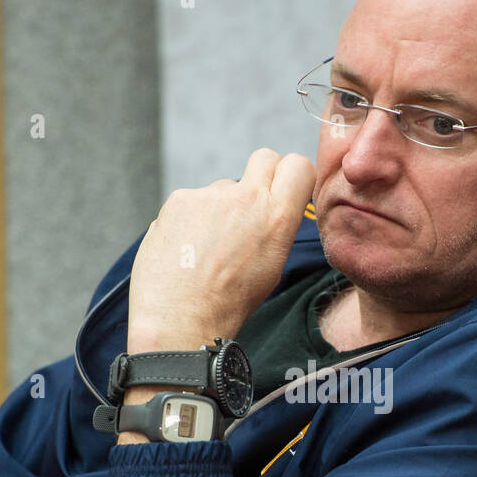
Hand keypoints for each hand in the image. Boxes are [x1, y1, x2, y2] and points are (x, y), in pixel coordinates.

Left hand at [127, 148, 315, 352]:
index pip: (298, 164)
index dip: (291, 175)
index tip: (282, 190)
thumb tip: (270, 206)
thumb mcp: (272, 266)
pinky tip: (185, 249)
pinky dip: (189, 221)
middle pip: (264, 158)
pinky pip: (192, 202)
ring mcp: (209, 195)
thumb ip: (274, 226)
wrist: (181, 318)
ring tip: (206, 250)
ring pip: (222, 189)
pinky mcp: (179, 199)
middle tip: (247, 209)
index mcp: (277, 217)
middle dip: (260, 176)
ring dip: (218, 210)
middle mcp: (246, 197)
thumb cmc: (229, 301)